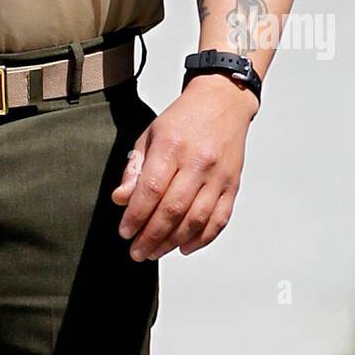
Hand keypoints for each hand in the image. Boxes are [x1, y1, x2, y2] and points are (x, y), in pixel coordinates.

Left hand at [112, 73, 256, 260]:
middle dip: (151, 236)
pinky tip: (184, 247)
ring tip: (156, 252)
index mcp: (172, 146)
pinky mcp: (233, 185)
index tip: (125, 232)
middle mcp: (198, 162)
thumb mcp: (151, 134)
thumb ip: (135, 168)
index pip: (151, 189)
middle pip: (172, 209)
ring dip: (173, 242)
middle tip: (137, 252)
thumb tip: (121, 199)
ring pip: (196, 219)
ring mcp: (218, 175)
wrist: (223, 102)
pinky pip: (219, 220)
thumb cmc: (184, 118)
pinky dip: (202, 239)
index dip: (136, 215)